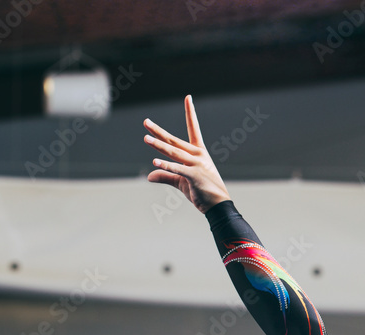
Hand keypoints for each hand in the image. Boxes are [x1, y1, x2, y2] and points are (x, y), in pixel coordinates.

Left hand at [144, 95, 230, 212]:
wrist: (219, 205)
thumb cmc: (203, 191)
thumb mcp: (182, 182)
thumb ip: (166, 175)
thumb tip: (149, 175)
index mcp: (198, 152)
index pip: (193, 128)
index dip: (190, 113)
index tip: (188, 98)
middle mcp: (197, 155)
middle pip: (174, 140)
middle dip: (159, 132)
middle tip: (146, 122)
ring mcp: (197, 165)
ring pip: (174, 153)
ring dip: (159, 145)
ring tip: (146, 139)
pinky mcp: (194, 176)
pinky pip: (177, 169)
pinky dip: (166, 166)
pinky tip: (155, 163)